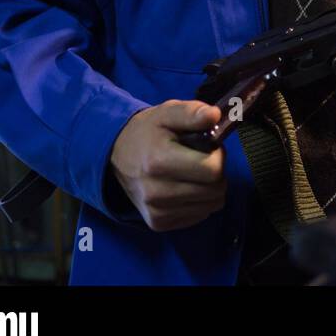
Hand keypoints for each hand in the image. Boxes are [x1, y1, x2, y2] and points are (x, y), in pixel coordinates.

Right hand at [109, 100, 226, 231]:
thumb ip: (192, 112)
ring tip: (192, 172)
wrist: (116, 154)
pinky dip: (200, 201)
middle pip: (215, 190)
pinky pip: (199, 215)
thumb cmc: (148, 131)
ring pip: (211, 205)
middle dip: (216, 173)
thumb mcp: (167, 112)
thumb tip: (214, 115)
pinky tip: (185, 186)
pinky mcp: (158, 223)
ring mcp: (156, 211)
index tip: (209, 148)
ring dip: (210, 188)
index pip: (213, 171)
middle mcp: (156, 192)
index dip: (219, 157)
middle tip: (201, 159)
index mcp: (159, 162)